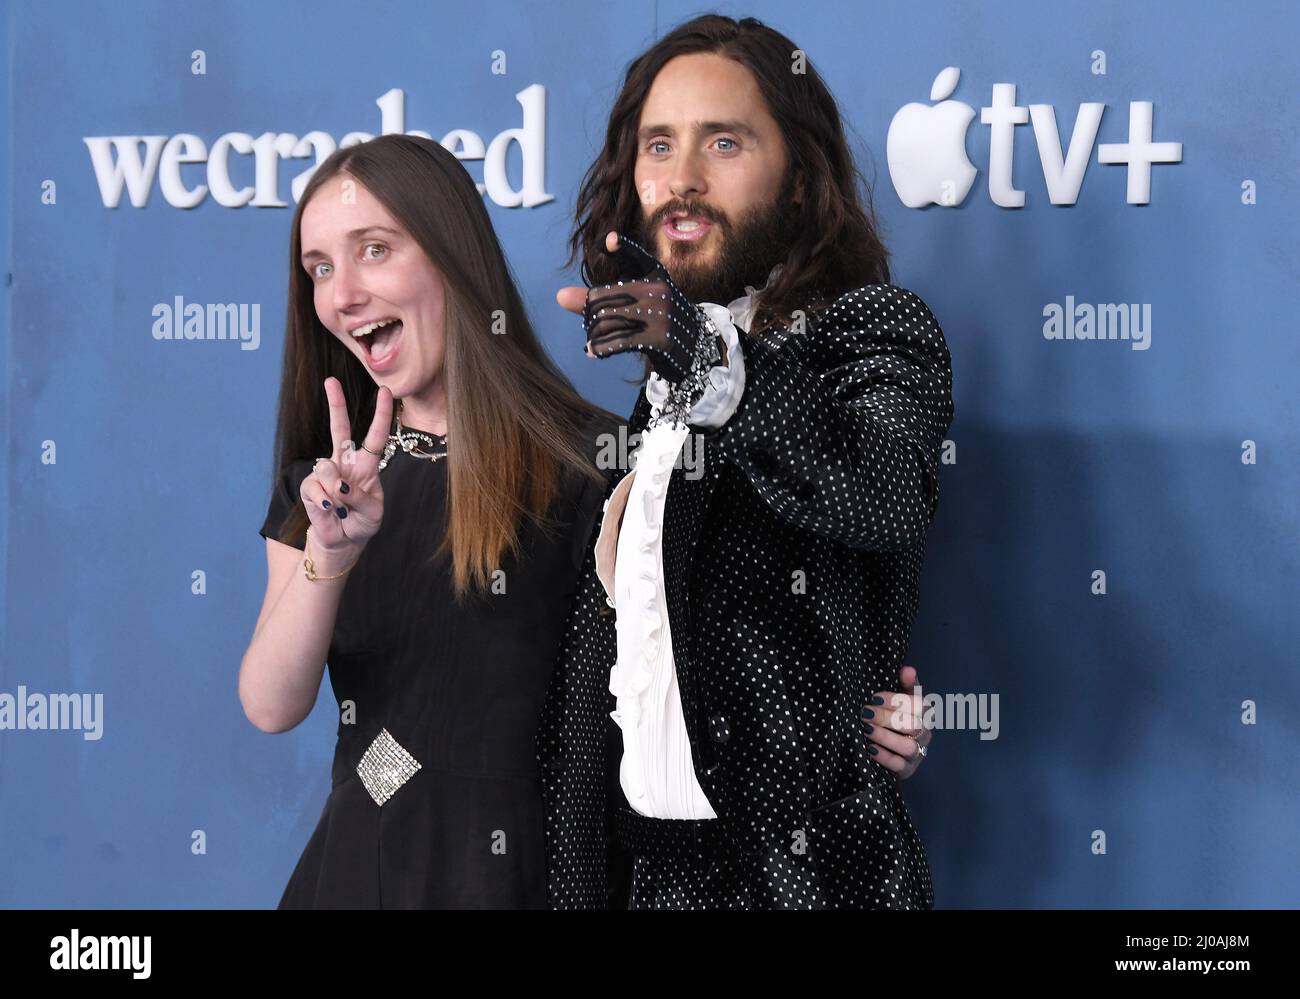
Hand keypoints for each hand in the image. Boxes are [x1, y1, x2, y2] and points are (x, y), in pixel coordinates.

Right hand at [299, 378, 392, 569]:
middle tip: (330, 381)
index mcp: (367, 467)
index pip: (376, 437)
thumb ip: (357, 496)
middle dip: (336, 404)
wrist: (341, 542)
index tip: (385, 391)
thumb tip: (335, 482)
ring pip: (325, 467)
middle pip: (339, 429)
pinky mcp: (310, 487)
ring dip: (335, 493)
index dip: (380, 415)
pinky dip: (324, 505)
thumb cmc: (361, 523)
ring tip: (341, 509)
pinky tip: (329, 511)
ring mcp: (326, 474)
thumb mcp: (371, 514)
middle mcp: (346, 464)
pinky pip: (315, 490)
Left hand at [557, 230, 703, 383]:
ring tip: (592, 341)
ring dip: (594, 335)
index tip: (609, 240)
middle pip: (603, 298)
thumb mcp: (638, 300)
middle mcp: (658, 291)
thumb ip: (598, 297)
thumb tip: (559, 296)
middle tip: (589, 327)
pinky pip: (618, 342)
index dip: (622, 248)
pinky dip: (600, 348)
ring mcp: (660, 315)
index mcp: (655, 276)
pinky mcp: (659, 340)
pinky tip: (593, 351)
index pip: (636, 257)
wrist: (697, 347)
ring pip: (607, 321)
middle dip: (590, 316)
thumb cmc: (658, 320)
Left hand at [864, 665, 930, 777]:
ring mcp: (918, 753)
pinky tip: (869, 748)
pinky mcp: (907, 769)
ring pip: (908, 747)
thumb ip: (906, 684)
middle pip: (913, 726)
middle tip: (865, 713)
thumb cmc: (897, 714)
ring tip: (866, 730)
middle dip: (886, 719)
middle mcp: (925, 733)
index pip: (919, 705)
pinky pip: (899, 765)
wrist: (892, 745)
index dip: (896, 701)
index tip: (874, 698)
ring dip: (885, 737)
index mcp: (925, 713)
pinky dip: (884, 757)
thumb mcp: (901, 697)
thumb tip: (907, 669)